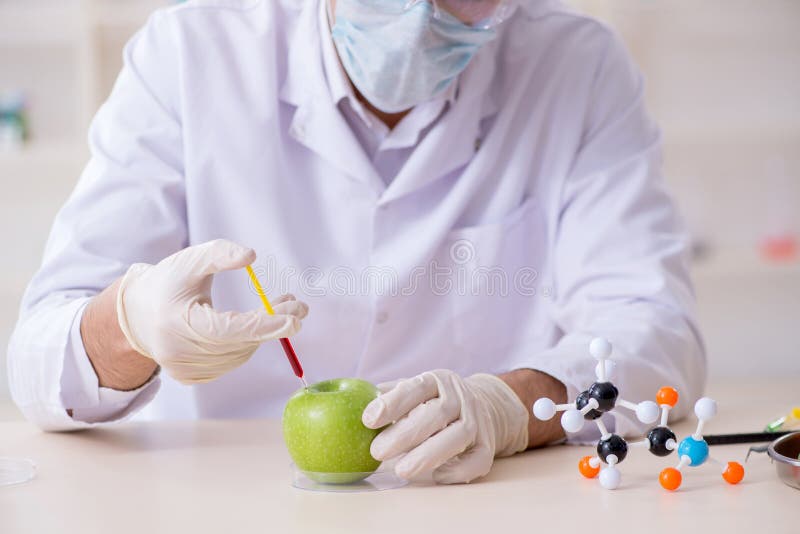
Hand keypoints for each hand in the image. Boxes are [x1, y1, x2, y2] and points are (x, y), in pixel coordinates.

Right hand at [116, 239, 307, 383]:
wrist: (137, 313)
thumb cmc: (168, 283)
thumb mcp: (190, 260)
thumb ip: (220, 254)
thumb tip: (251, 256)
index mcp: (176, 324)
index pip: (229, 330)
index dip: (264, 325)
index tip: (295, 318)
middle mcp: (178, 353)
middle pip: (240, 344)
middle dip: (274, 325)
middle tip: (299, 307)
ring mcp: (183, 369)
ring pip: (240, 355)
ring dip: (264, 334)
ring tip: (282, 309)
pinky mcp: (190, 377)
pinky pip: (230, 362)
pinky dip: (247, 344)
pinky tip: (256, 326)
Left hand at [361, 369, 528, 483]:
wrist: (486, 405)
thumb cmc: (436, 400)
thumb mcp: (415, 388)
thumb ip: (387, 394)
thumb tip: (350, 401)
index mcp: (437, 380)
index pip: (416, 387)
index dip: (392, 403)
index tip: (368, 419)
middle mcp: (460, 398)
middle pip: (436, 414)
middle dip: (405, 434)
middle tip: (376, 452)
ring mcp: (477, 421)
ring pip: (457, 436)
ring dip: (429, 454)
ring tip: (401, 470)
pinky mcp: (487, 446)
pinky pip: (478, 460)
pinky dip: (459, 470)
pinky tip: (437, 475)